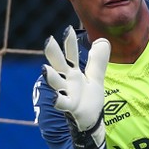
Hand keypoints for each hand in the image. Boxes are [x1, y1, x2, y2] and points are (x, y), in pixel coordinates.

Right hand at [43, 26, 108, 148]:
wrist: (91, 120)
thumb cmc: (89, 98)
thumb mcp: (95, 77)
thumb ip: (97, 61)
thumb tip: (102, 41)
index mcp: (73, 72)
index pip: (70, 54)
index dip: (69, 42)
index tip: (68, 29)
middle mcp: (67, 81)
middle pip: (58, 64)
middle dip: (53, 53)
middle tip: (48, 40)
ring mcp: (67, 93)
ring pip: (56, 83)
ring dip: (50, 76)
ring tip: (45, 68)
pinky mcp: (70, 107)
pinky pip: (62, 103)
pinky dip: (58, 100)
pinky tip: (54, 98)